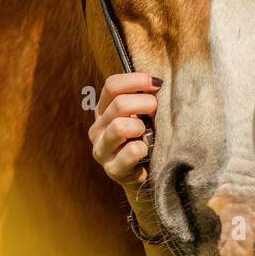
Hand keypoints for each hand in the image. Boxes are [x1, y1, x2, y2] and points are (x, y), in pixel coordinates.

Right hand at [89, 72, 160, 190]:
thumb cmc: (144, 138)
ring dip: (141, 128)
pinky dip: (144, 149)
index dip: (136, 80)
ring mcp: (101, 150)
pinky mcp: (112, 169)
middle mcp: (97, 129)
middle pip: (119, 104)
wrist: (143, 175)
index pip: (112, 85)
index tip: (157, 83)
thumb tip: (157, 82)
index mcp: (102, 110)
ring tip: (147, 135)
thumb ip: (142, 97)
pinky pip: (131, 152)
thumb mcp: (140, 114)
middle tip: (156, 113)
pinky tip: (147, 152)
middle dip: (146, 104)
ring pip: (120, 127)